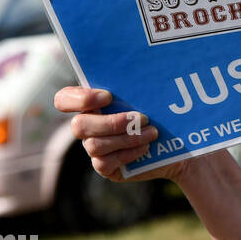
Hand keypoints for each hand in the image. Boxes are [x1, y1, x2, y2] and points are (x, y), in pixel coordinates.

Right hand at [53, 86, 188, 183]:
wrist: (176, 144)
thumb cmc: (159, 114)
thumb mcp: (147, 97)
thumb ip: (134, 87)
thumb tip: (140, 72)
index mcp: (91, 104)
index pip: (64, 99)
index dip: (80, 99)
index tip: (109, 96)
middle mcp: (87, 126)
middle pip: (79, 126)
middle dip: (112, 122)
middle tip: (142, 118)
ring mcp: (94, 147)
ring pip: (94, 145)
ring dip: (127, 137)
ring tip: (152, 132)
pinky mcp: (105, 167)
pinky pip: (104, 162)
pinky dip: (128, 153)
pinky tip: (146, 147)